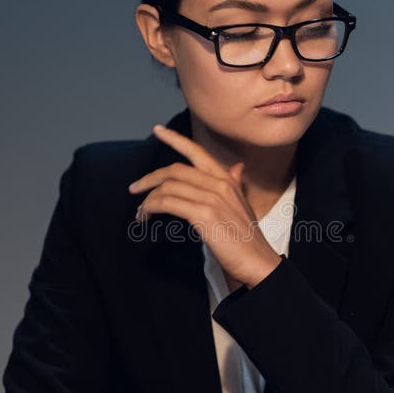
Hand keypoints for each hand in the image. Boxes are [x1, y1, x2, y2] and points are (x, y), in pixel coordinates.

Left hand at [128, 124, 282, 287]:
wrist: (258, 262)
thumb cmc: (247, 238)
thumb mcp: (242, 205)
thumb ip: (235, 184)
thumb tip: (237, 167)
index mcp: (226, 180)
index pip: (197, 152)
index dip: (175, 139)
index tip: (157, 130)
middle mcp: (220, 184)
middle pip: (175, 170)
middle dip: (150, 178)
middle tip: (135, 188)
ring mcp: (212, 198)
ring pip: (169, 187)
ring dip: (148, 199)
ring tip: (141, 212)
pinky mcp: (204, 215)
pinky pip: (168, 203)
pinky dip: (152, 207)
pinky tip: (147, 214)